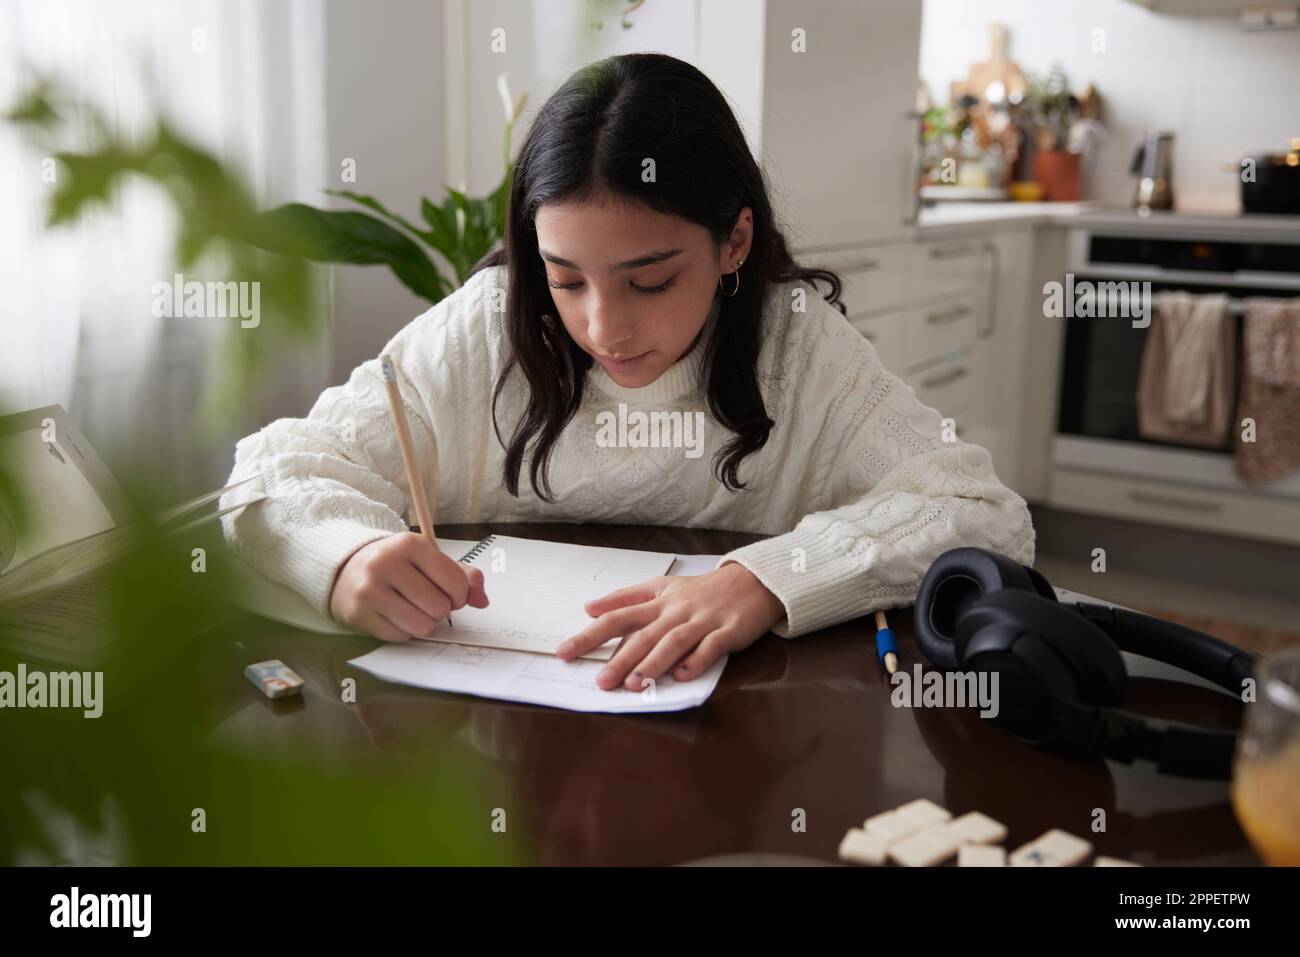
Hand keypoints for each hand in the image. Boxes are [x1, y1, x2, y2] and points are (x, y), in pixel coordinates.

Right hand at [329, 532, 488, 640]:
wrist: (346, 570)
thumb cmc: (396, 566)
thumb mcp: (429, 560)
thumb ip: (463, 576)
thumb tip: (483, 600)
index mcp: (411, 544)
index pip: (456, 582)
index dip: (461, 596)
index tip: (451, 594)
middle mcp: (387, 563)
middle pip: (440, 607)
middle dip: (441, 610)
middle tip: (427, 601)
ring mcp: (370, 588)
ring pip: (422, 625)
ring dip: (424, 623)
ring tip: (412, 609)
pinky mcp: (359, 612)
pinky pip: (401, 635)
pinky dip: (404, 630)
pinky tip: (393, 614)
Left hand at [555, 562, 786, 690]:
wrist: (752, 582)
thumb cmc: (702, 590)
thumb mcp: (661, 586)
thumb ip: (625, 598)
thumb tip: (589, 608)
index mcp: (658, 602)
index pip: (618, 617)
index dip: (591, 635)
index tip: (566, 651)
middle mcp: (677, 611)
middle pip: (644, 635)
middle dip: (621, 659)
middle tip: (601, 682)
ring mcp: (703, 621)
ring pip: (675, 641)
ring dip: (654, 663)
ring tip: (635, 683)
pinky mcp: (729, 631)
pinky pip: (711, 647)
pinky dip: (697, 660)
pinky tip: (682, 675)